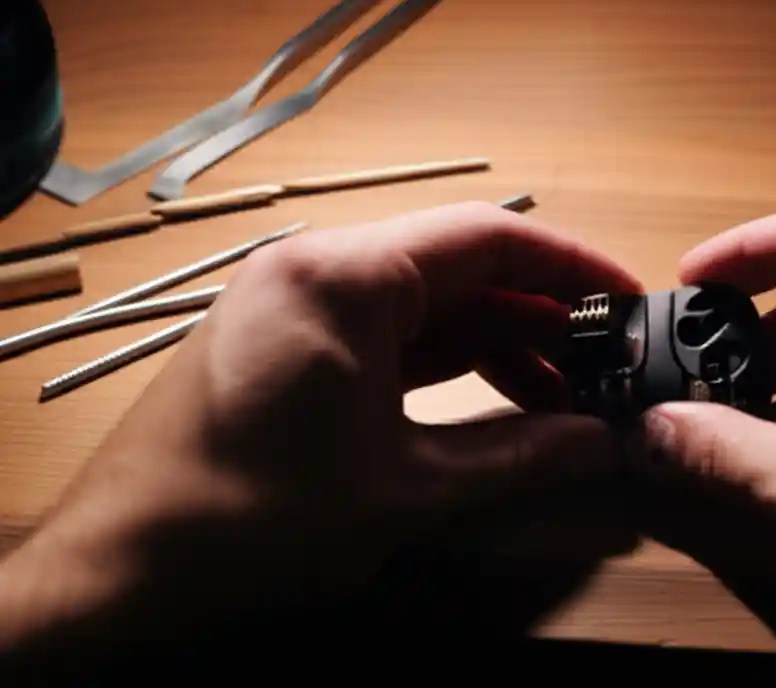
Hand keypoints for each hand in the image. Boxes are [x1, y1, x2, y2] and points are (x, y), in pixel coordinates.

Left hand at [0, 203, 639, 664]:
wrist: (126, 561)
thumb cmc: (254, 516)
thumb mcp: (408, 489)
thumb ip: (520, 457)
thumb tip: (605, 443)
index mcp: (347, 278)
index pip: (488, 238)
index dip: (570, 265)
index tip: (626, 298)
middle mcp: (320, 267)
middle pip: (460, 267)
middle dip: (540, 314)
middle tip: (606, 361)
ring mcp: (299, 300)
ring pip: (428, 301)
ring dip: (499, 343)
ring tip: (565, 397)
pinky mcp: (290, 338)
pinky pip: (390, 331)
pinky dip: (448, 361)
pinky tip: (500, 400)